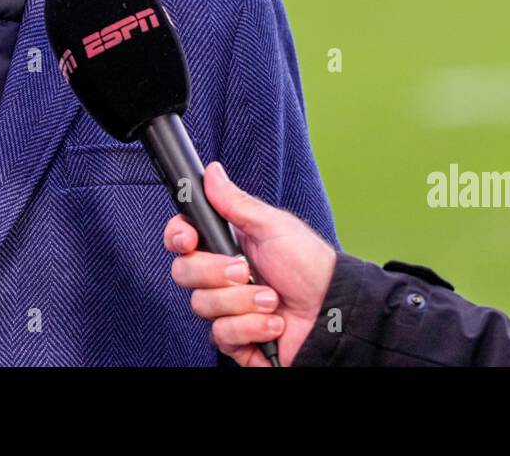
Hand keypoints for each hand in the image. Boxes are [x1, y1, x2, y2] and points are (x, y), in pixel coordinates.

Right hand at [163, 161, 336, 365]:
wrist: (331, 310)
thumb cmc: (308, 264)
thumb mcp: (273, 226)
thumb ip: (236, 203)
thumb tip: (212, 172)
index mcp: (225, 244)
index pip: (181, 239)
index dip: (178, 238)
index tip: (189, 239)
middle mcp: (220, 276)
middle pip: (184, 273)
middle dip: (216, 274)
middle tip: (246, 270)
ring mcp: (226, 307)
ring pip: (202, 306)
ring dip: (243, 303)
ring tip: (273, 300)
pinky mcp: (235, 337)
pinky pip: (221, 335)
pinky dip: (251, 328)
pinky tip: (273, 324)